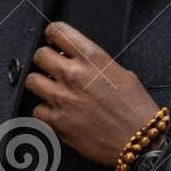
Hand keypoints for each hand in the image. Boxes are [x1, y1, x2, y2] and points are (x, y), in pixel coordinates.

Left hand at [26, 22, 160, 165]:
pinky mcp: (57, 122)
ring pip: (32, 81)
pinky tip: (57, 111)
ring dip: (40, 83)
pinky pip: (36, 109)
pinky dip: (44, 110)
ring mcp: (63, 98)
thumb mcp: (122, 73)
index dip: (52, 35)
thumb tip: (82, 64)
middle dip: (44, 59)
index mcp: (93, 57)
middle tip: (52, 67)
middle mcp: (74, 74)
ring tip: (52, 89)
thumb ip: (97, 65)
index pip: (58, 31)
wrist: (138, 139)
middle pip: (40, 55)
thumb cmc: (135, 107)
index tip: (54, 42)